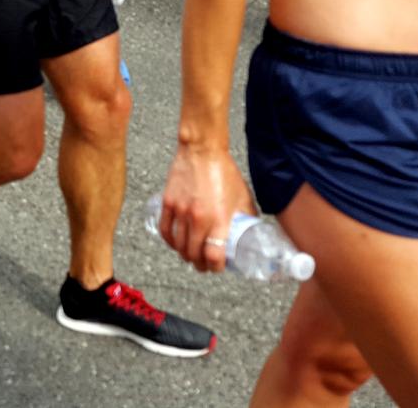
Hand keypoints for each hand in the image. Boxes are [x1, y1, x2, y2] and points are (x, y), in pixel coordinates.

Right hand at [159, 144, 254, 272]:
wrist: (202, 149)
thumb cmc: (223, 170)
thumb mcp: (243, 196)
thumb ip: (246, 216)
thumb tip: (251, 229)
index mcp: (219, 219)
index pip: (213, 256)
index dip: (216, 267)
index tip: (218, 267)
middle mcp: (198, 218)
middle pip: (194, 255)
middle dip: (200, 264)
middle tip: (204, 264)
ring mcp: (181, 211)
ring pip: (178, 246)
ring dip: (185, 255)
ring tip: (191, 255)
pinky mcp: (169, 203)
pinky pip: (165, 230)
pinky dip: (170, 241)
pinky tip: (175, 242)